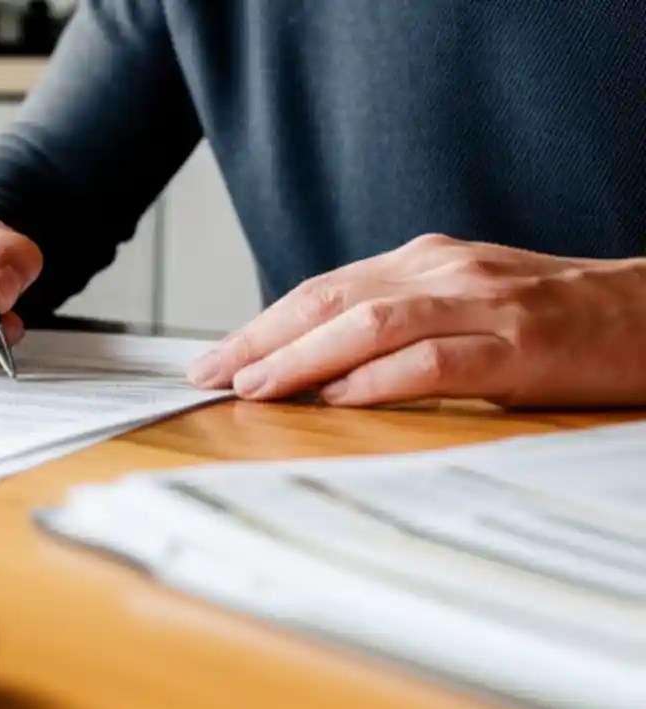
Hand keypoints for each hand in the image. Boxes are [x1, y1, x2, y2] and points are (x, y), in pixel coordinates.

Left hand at [187, 234, 645, 406]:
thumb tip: (313, 365)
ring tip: (255, 386)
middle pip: (330, 299)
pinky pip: (436, 358)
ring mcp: (481, 305)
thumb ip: (394, 320)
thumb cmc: (548, 317)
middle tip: (208, 375)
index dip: (261, 325)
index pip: (322, 290)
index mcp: (423, 262)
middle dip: (261, 339)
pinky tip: (340, 398)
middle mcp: (442, 272)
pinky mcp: (518, 347)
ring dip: (303, 357)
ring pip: (371, 323)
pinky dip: (381, 378)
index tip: (213, 360)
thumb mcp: (460, 302)